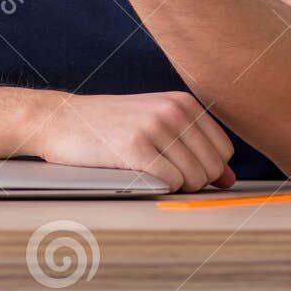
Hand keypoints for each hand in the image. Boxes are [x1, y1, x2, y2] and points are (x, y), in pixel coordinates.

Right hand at [25, 90, 236, 192]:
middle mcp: (172, 110)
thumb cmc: (109, 126)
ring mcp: (154, 127)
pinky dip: (160, 188)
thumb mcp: (155, 124)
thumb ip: (195, 147)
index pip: (224, 151)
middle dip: (193, 181)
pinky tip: (139, 176)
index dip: (206, 169)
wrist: (60, 120)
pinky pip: (171, 182)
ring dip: (175, 187)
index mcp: (182, 102)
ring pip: (194, 178)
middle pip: (212, 168)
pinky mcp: (134, 148)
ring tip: (148, 173)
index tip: (180, 168)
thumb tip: (229, 179)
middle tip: (161, 175)